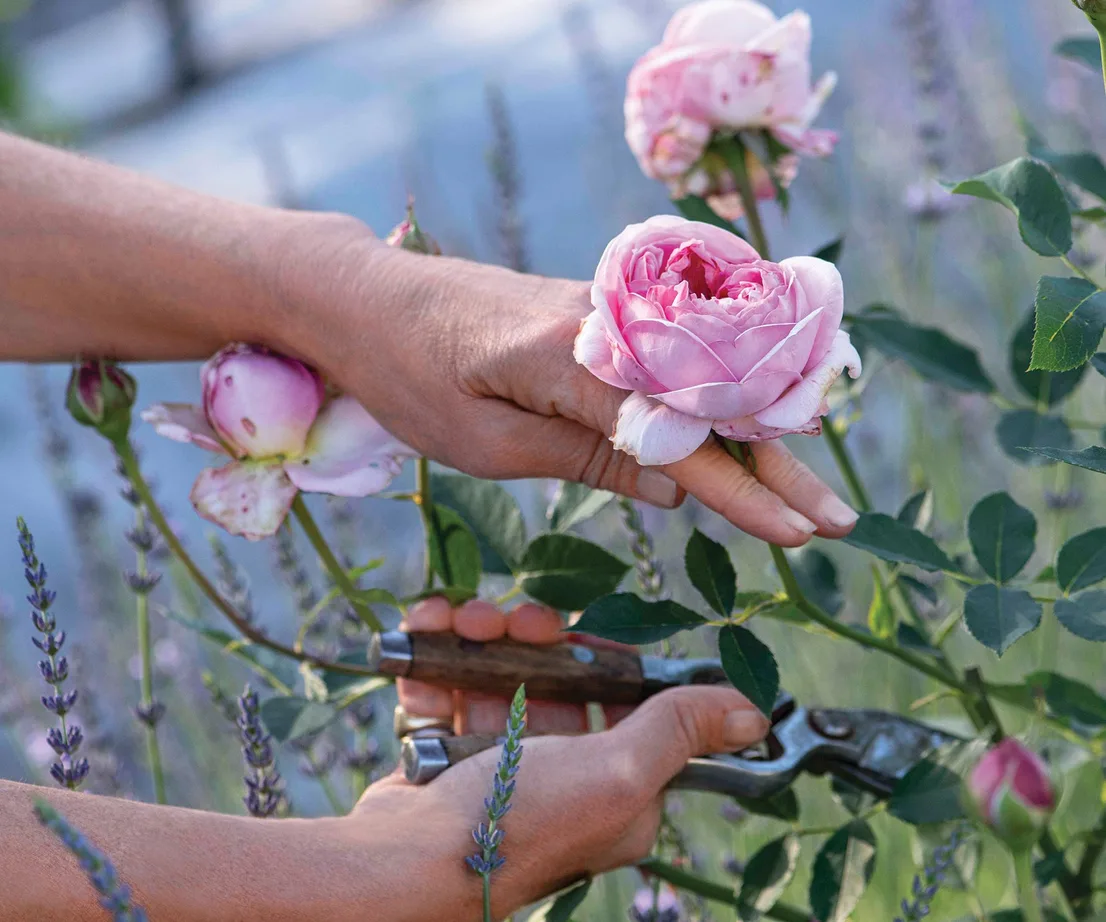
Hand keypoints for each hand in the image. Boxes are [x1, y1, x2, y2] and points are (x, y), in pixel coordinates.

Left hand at [275, 222, 858, 546]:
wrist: (371, 297)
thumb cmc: (412, 375)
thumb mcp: (485, 442)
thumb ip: (588, 458)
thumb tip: (679, 487)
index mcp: (578, 358)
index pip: (684, 435)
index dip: (744, 491)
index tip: (800, 533)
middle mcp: (613, 324)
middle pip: (716, 401)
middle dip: (779, 464)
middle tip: (835, 521)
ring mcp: (613, 314)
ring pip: (704, 381)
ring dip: (758, 435)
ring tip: (806, 489)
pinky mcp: (604, 318)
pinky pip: (675, 365)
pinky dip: (716, 405)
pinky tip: (746, 439)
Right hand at [355, 597, 769, 919]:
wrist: (402, 861)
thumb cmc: (518, 821)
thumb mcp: (617, 773)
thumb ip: (680, 730)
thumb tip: (754, 713)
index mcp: (614, 786)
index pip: (625, 702)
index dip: (602, 657)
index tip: (573, 631)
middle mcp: (561, 775)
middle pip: (557, 678)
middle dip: (530, 635)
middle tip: (510, 620)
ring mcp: (499, 763)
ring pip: (500, 670)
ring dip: (478, 633)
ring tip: (458, 621)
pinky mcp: (445, 752)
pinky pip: (449, 684)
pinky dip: (435, 653)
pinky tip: (425, 629)